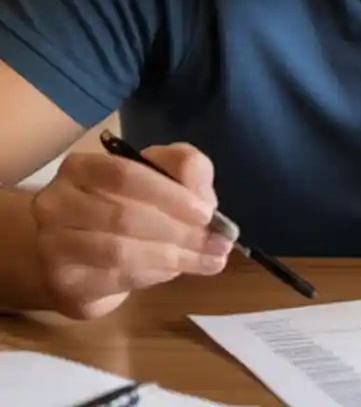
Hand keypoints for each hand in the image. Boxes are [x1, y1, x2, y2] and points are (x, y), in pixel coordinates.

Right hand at [30, 143, 231, 318]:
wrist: (89, 261)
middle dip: (181, 232)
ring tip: (209, 261)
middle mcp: (56, 203)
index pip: (124, 174)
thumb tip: (203, 197)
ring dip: (173, 257)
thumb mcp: (164, 179)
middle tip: (218, 245)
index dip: (169, 194)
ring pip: (120, 251)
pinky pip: (114, 278)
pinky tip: (176, 272)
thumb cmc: (132, 208)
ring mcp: (52, 244)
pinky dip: (153, 275)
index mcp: (81, 168)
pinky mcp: (63, 281)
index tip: (206, 213)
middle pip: (125, 216)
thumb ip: (186, 170)